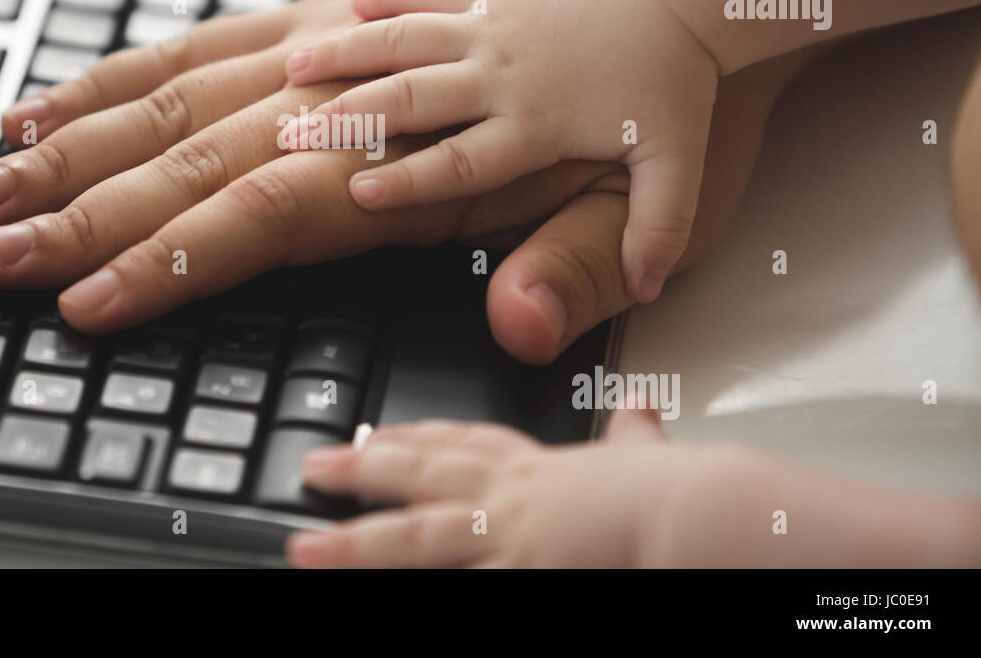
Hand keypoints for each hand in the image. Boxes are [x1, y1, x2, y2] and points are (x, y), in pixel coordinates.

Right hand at [0, 0, 801, 361]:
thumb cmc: (637, 104)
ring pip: (169, 102)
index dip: (171, 262)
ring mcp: (318, 54)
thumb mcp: (649, 201)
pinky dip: (113, 78)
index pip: (265, 216)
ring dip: (68, 145)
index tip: (85, 301)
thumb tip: (518, 323)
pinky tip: (50, 98)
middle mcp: (344, 98)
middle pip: (189, 162)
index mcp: (412, 159)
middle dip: (79, 213)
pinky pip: (193, 50)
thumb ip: (576, 268)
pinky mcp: (311, 25)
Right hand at [282, 0, 720, 301]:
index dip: (408, 180)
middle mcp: (502, 73)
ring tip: (294, 66)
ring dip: (347, 52)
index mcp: (536, 123)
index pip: (461, 160)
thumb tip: (644, 289)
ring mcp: (493, 27)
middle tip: (290, 136)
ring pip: (406, 39)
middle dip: (347, 119)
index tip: (357, 193)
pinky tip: (349, 2)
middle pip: (412, 97)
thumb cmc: (676, 84)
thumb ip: (656, 231)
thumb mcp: (680, 168)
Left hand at [284, 409, 723, 567]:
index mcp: (541, 469)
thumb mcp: (646, 459)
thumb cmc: (681, 495)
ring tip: (306, 548)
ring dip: (357, 542)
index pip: (466, 445)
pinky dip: (409, 590)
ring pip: (414, 538)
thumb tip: (638, 411)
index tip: (382, 434)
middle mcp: (513, 499)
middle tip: (316, 465)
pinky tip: (364, 596)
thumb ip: (633, 442)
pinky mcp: (514, 579)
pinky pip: (450, 589)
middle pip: (421, 477)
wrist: (701, 519)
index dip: (419, 439)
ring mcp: (506, 540)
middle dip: (365, 470)